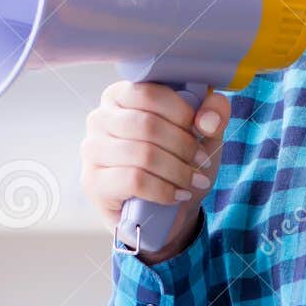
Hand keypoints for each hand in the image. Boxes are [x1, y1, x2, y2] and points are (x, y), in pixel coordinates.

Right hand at [80, 82, 230, 262]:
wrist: (163, 212)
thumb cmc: (177, 163)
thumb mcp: (203, 134)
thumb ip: (213, 113)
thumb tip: (207, 119)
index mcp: (121, 95)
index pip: (149, 93)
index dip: (182, 113)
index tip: (201, 131)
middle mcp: (99, 118)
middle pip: (147, 125)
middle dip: (183, 146)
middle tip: (201, 162)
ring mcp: (92, 151)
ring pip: (143, 154)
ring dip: (177, 171)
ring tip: (193, 181)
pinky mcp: (94, 182)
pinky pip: (134, 180)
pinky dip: (164, 190)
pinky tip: (176, 195)